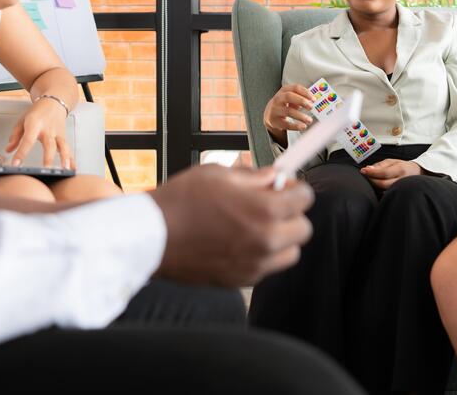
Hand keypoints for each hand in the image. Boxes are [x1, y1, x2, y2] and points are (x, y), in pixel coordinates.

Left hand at [4, 97, 73, 168]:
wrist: (54, 102)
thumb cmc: (37, 112)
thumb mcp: (22, 121)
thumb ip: (15, 136)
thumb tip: (9, 150)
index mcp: (35, 124)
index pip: (28, 140)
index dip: (21, 152)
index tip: (16, 163)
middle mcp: (48, 129)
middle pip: (49, 145)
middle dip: (48, 158)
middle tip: (46, 169)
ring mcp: (57, 134)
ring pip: (62, 147)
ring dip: (64, 158)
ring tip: (64, 169)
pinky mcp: (63, 137)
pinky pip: (67, 149)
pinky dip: (70, 159)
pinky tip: (71, 167)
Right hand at [150, 165, 313, 286]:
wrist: (151, 237)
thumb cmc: (180, 202)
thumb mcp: (218, 174)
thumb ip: (253, 177)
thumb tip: (273, 177)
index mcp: (264, 210)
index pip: (305, 199)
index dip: (296, 189)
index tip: (287, 187)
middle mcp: (266, 241)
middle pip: (304, 229)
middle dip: (291, 215)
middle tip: (272, 206)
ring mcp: (254, 265)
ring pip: (290, 253)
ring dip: (281, 239)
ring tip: (256, 227)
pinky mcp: (241, 281)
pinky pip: (266, 268)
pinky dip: (262, 256)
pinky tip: (239, 242)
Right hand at [263, 84, 314, 142]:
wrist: (270, 114)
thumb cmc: (284, 104)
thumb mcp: (291, 97)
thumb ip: (302, 97)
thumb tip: (313, 100)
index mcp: (284, 90)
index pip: (295, 88)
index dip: (305, 92)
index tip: (313, 99)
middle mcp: (279, 98)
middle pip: (289, 96)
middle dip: (301, 101)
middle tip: (311, 107)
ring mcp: (276, 109)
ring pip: (288, 111)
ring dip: (300, 116)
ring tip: (309, 120)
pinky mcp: (275, 121)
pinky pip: (286, 124)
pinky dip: (295, 126)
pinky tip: (303, 126)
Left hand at [360, 158, 422, 189]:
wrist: (417, 173)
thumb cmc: (403, 167)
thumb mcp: (392, 161)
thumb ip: (380, 165)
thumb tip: (368, 168)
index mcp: (400, 170)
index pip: (383, 173)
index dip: (372, 172)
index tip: (363, 170)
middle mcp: (401, 180)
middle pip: (382, 184)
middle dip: (371, 179)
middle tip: (366, 174)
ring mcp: (400, 189)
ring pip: (383, 190)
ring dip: (374, 185)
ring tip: (372, 179)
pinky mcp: (398, 194)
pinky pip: (385, 193)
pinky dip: (379, 189)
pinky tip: (377, 185)